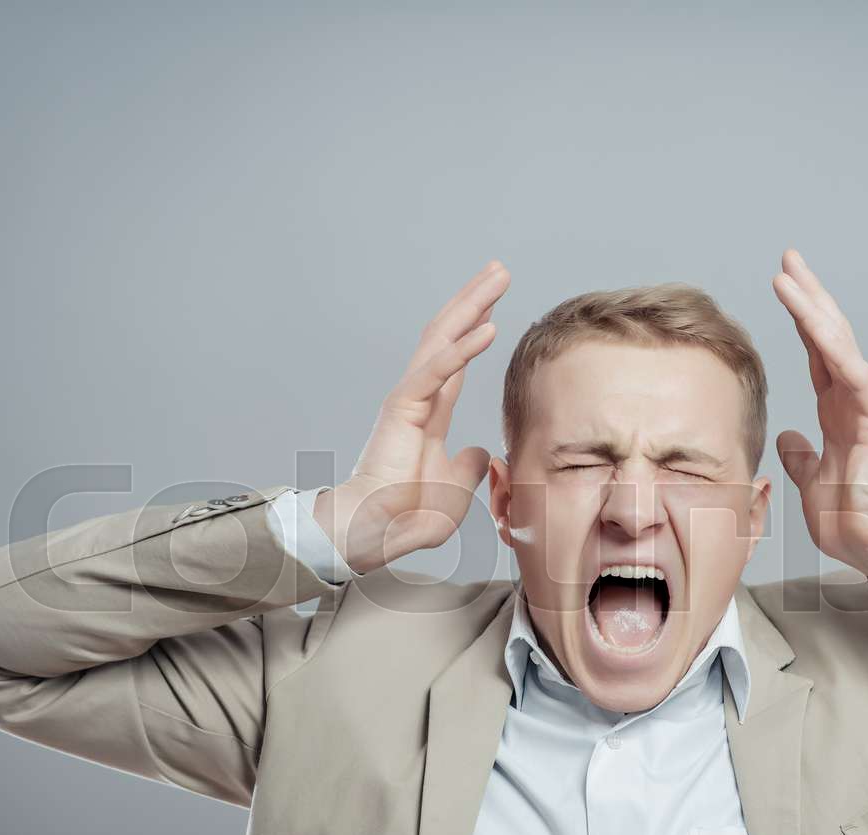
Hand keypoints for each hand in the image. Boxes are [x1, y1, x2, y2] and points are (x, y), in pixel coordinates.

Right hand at [314, 260, 508, 572]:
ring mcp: (408, 402)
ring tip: (496, 276)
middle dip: (474, 301)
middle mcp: (418, 400)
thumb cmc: (403, 519)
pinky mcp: (401, 411)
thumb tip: (480, 452)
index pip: (455, 362)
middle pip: (449, 337)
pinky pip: (435, 372)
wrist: (369, 533)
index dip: (474, 330)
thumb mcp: (452, 494)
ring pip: (441, 341)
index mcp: (429, 416)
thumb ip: (467, 470)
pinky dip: (462, 349)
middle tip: (498, 268)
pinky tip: (487, 327)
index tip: (495, 305)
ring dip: (471, 306)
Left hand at [771, 249, 867, 586]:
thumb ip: (801, 457)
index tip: (781, 285)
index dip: (800, 320)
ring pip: (838, 343)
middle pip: (828, 336)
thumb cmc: (851, 522)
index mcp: (837, 411)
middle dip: (809, 295)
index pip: (816, 354)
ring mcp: (867, 405)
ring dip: (812, 306)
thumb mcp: (811, 483)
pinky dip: (828, 341)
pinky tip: (808, 315)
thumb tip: (789, 437)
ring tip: (788, 272)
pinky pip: (850, 369)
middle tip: (789, 257)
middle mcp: (853, 401)